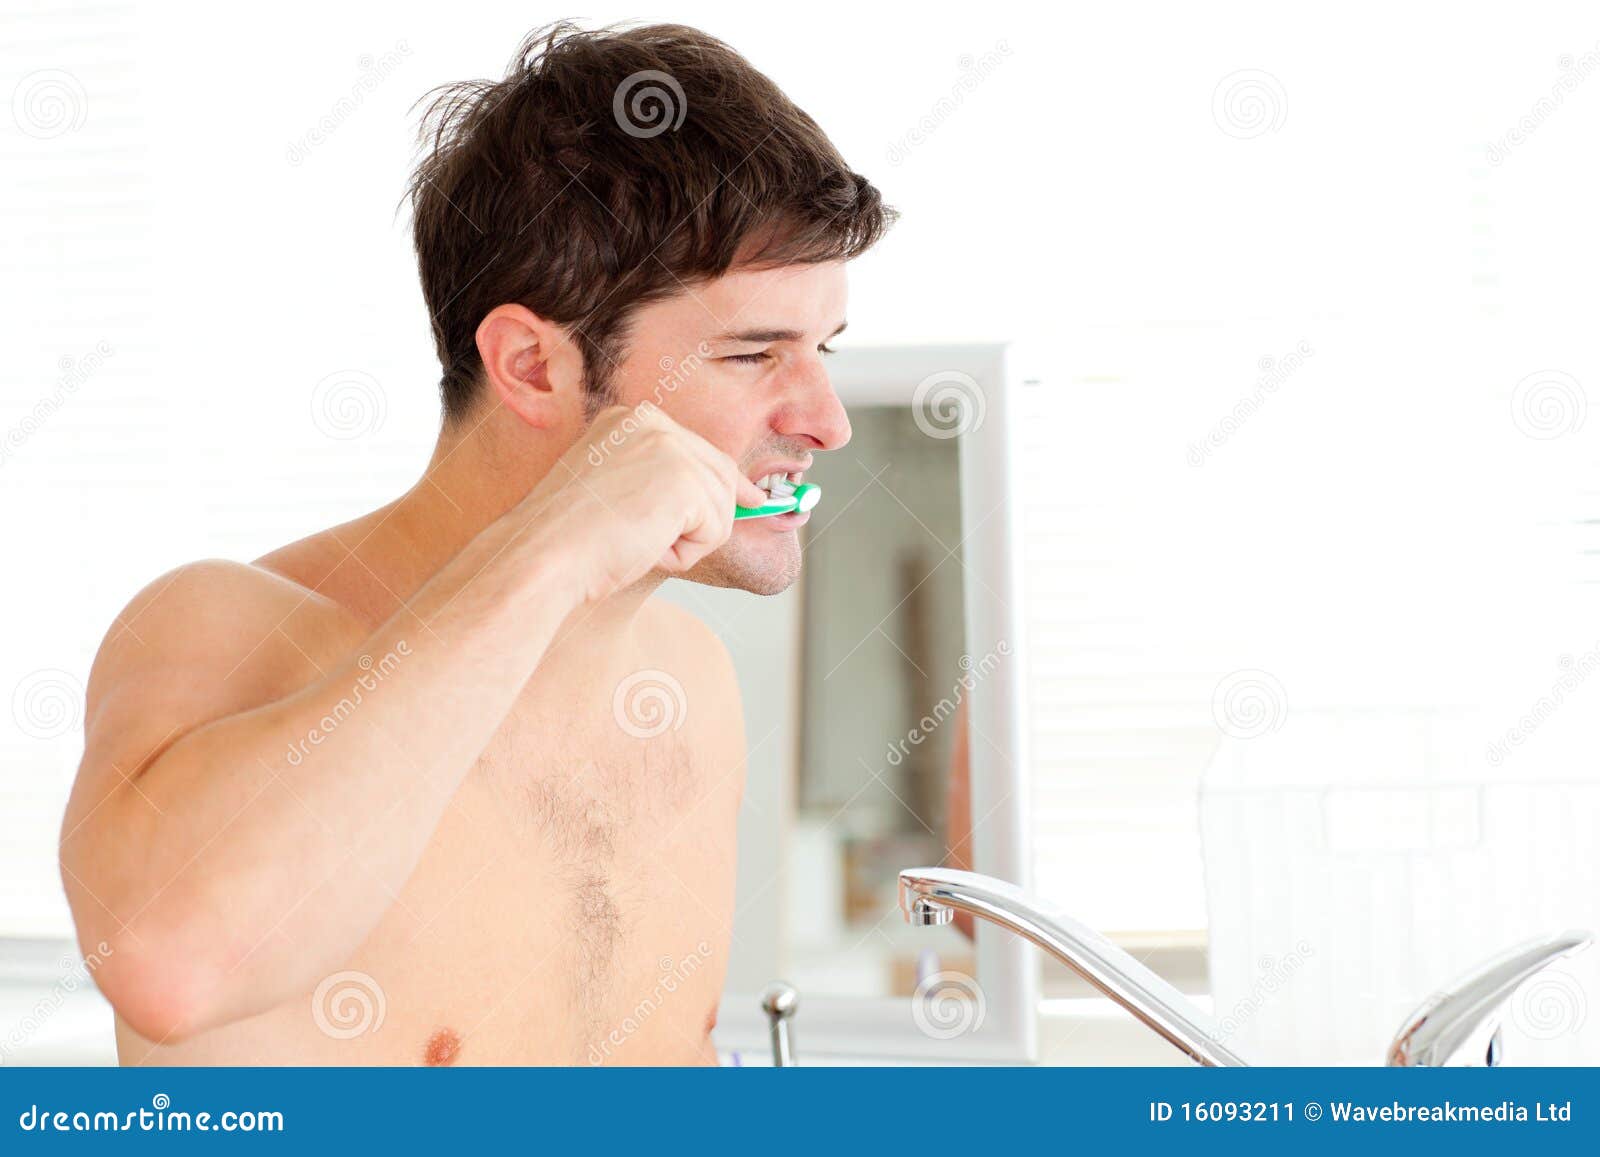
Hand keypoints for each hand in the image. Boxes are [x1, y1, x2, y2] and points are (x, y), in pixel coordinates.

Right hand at [517, 406, 768, 603]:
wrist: (542, 555)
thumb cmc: (568, 541)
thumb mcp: (617, 494)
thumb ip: (664, 484)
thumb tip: (742, 497)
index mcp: (628, 420)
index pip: (699, 451)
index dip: (722, 486)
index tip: (752, 500)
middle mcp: (651, 422)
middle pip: (721, 474)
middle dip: (706, 520)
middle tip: (660, 543)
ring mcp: (670, 446)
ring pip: (721, 507)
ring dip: (689, 541)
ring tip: (637, 543)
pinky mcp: (685, 479)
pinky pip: (717, 530)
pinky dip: (686, 553)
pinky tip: (645, 547)